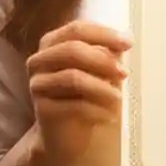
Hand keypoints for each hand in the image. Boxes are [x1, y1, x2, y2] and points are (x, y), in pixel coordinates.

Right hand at [26, 20, 131, 163]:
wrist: (69, 135)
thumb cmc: (85, 95)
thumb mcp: (98, 70)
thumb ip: (107, 52)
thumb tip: (125, 39)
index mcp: (52, 43)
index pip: (76, 29)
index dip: (103, 34)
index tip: (128, 43)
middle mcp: (39, 60)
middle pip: (71, 50)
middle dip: (102, 60)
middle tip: (124, 73)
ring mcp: (37, 84)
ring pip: (72, 77)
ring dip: (101, 87)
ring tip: (119, 98)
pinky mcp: (42, 109)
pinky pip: (72, 105)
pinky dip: (96, 109)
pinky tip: (110, 115)